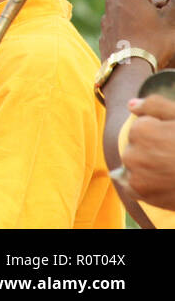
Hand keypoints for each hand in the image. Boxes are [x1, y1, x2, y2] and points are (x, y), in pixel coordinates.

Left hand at [100, 0, 174, 68]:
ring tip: (170, 10)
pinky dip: (142, 17)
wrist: (129, 71)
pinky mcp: (107, 28)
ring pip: (136, 4)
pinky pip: (127, 17)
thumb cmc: (154, 43)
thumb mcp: (173, 19)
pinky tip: (154, 24)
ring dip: (155, 5)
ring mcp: (108, 14)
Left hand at [121, 96, 174, 210]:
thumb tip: (131, 105)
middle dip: (151, 148)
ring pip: (134, 164)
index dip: (160, 131)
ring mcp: (136, 177)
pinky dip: (142, 182)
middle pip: (136, 146)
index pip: (141, 126)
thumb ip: (155, 106)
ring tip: (172, 169)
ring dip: (146, 165)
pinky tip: (160, 180)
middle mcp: (133, 154)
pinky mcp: (142, 194)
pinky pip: (131, 185)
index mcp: (142, 131)